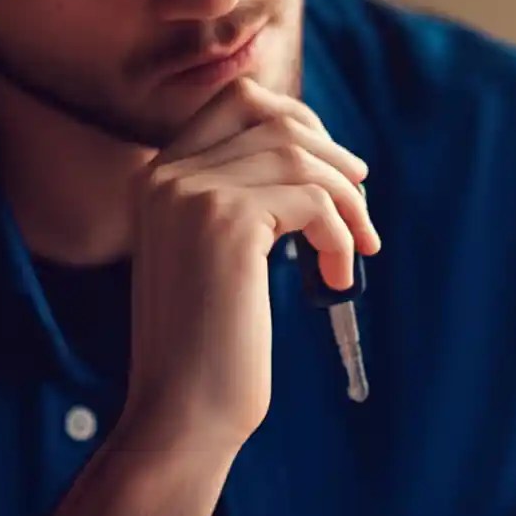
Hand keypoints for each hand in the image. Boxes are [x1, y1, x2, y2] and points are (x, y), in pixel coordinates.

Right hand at [116, 78, 380, 453]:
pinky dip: (340, 236)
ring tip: (356, 251)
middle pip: (274, 117)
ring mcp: (192, 194)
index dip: (299, 122)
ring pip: (301, 156)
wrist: (181, 413)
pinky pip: (313, 201)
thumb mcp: (217, 256)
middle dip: (331, 156)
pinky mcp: (226, 223)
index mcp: (158, 178)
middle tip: (358, 207)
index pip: (239, 101)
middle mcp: (167, 175)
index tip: (334, 171)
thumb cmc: (209, 347)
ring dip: (346, 203)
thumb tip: (321, 158)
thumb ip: (244, 201)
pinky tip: (336, 279)